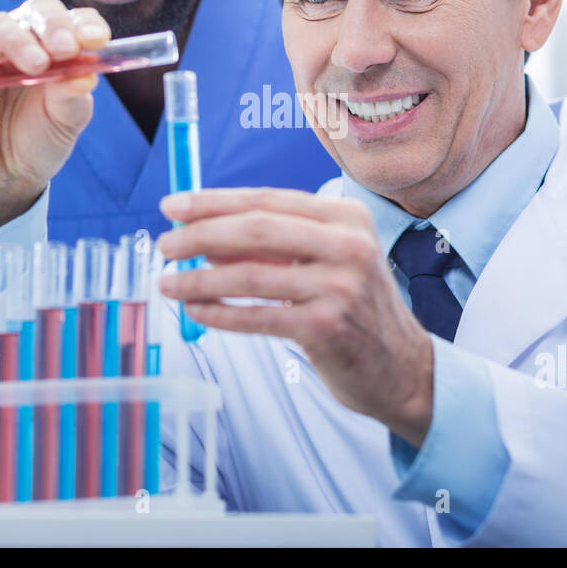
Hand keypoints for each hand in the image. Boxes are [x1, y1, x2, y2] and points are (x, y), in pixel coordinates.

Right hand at [0, 0, 110, 248]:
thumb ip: (72, 97)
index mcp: (59, 48)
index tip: (97, 40)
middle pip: (38, 11)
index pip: (74, 21)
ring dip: (19, 41)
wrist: (2, 177)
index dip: (86, 24)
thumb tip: (86, 75)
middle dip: (53, 26)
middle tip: (64, 50)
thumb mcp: (65, 123)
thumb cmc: (38, 141)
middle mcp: (25, 41)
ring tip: (35, 65)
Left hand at [156, 187, 435, 445]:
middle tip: (164, 245)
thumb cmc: (355, 308)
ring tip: (168, 283)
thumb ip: (274, 246)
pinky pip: (257, 316)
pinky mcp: (327, 327)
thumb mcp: (325, 261)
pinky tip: (196, 311)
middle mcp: (349, 245)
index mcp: (346, 217)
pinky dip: (220, 312)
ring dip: (199, 279)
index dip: (214, 201)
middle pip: (256, 229)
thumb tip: (204, 237)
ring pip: (250, 274)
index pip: (267, 200)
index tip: (173, 206)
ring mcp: (341, 286)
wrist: (402, 367)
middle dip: (200, 234)